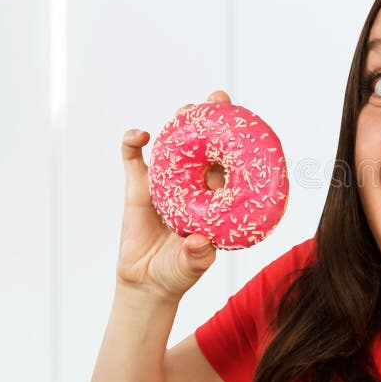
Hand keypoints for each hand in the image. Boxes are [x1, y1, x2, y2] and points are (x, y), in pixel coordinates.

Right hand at [116, 90, 231, 301]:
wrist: (146, 282)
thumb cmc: (178, 272)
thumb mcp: (191, 266)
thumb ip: (196, 257)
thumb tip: (199, 243)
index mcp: (215, 199)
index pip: (231, 165)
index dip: (238, 143)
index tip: (246, 121)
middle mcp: (194, 186)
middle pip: (204, 146)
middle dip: (210, 120)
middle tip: (216, 99)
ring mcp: (166, 184)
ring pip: (173, 147)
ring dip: (177, 126)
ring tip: (183, 111)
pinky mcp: (138, 188)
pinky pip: (134, 160)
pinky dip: (134, 144)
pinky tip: (140, 135)